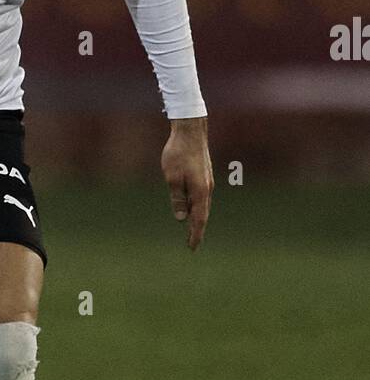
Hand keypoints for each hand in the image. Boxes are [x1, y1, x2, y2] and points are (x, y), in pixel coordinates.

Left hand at [161, 118, 212, 250]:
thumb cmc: (178, 154)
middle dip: (197, 230)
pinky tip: (192, 208)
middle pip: (202, 214)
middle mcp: (207, 189)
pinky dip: (197, 206)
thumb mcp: (172, 178)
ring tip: (191, 230)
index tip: (192, 248)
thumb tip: (181, 218)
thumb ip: (177, 199)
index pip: (198, 219)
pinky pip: (201, 196)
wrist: (191, 131)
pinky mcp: (204, 175)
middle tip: (192, 244)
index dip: (195, 234)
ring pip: (202, 205)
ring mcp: (207, 181)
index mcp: (200, 192)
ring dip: (197, 218)